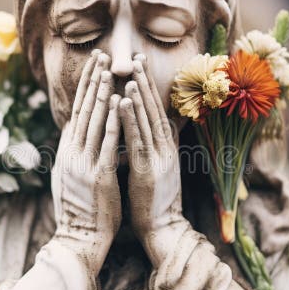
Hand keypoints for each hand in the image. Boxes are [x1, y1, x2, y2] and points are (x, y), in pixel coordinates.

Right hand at [51, 50, 121, 275]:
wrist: (78, 239)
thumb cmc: (80, 211)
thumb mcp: (72, 177)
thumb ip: (76, 153)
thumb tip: (78, 134)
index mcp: (68, 152)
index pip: (77, 111)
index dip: (85, 87)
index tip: (94, 66)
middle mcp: (72, 153)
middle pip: (83, 109)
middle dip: (92, 80)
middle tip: (100, 55)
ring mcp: (83, 163)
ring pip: (93, 120)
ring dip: (101, 92)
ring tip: (108, 69)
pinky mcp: (98, 175)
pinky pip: (106, 143)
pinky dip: (111, 120)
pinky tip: (117, 103)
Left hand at [119, 55, 188, 263]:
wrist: (163, 231)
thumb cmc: (153, 204)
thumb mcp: (154, 172)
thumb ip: (152, 150)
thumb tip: (149, 132)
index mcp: (165, 149)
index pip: (158, 112)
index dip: (150, 88)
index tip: (141, 66)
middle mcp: (165, 150)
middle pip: (155, 110)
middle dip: (146, 83)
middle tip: (138, 58)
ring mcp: (158, 159)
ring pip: (147, 121)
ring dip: (139, 95)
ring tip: (131, 72)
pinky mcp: (147, 171)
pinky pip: (137, 139)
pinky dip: (130, 117)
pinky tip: (122, 101)